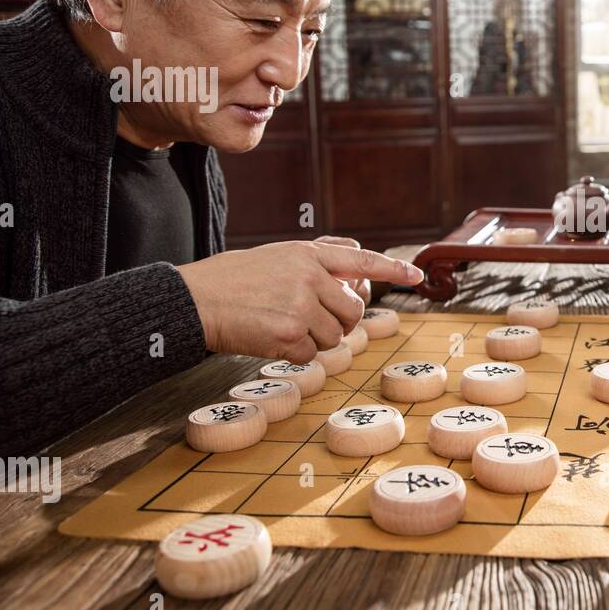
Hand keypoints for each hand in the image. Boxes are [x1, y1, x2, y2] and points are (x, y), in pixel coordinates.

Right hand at [177, 241, 422, 363]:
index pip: (360, 260)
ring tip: (281, 326)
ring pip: (335, 337)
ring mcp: (300, 306)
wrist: (193, 300)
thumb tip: (355, 255)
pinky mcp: (288, 335)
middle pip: (353, 312)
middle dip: (338, 322)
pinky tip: (270, 339)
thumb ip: (317, 255)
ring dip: (313, 340)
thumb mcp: (277, 255)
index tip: (415, 275)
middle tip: (308, 320)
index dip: (391, 270)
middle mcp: (309, 277)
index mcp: (307, 254)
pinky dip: (294, 355)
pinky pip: (310, 355)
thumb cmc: (232, 280)